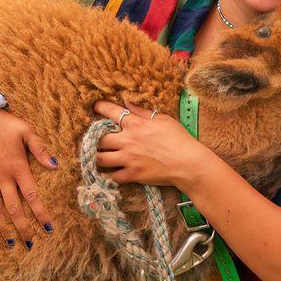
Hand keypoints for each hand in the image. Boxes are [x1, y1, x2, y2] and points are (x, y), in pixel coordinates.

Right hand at [0, 107, 57, 246]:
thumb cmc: (4, 122)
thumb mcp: (26, 131)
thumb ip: (41, 149)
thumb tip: (55, 165)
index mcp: (17, 167)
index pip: (31, 197)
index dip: (41, 214)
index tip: (48, 228)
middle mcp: (2, 177)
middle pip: (13, 209)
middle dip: (22, 228)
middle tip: (30, 243)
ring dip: (2, 227)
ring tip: (8, 241)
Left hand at [92, 101, 211, 187]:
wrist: (188, 163)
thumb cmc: (179, 139)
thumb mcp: (163, 119)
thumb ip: (142, 112)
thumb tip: (127, 103)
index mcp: (136, 124)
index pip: (111, 111)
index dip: (99, 107)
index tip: (94, 106)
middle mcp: (128, 141)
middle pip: (99, 138)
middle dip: (93, 138)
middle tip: (93, 139)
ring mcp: (129, 158)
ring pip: (100, 158)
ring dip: (95, 157)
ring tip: (93, 157)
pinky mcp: (132, 174)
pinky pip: (111, 176)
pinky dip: (104, 176)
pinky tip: (100, 174)